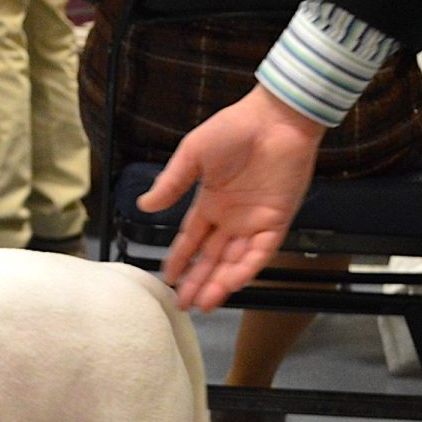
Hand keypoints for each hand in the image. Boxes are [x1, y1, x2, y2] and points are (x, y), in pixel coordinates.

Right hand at [137, 85, 326, 310]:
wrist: (277, 117)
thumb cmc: (235, 128)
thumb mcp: (192, 154)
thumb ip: (172, 183)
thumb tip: (144, 206)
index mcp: (210, 203)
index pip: (191, 240)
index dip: (180, 260)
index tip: (167, 280)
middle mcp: (231, 218)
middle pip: (211, 258)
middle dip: (197, 282)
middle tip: (183, 304)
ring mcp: (254, 221)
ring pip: (234, 261)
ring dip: (220, 283)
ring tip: (204, 303)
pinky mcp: (277, 219)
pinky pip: (260, 251)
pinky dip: (247, 268)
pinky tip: (232, 283)